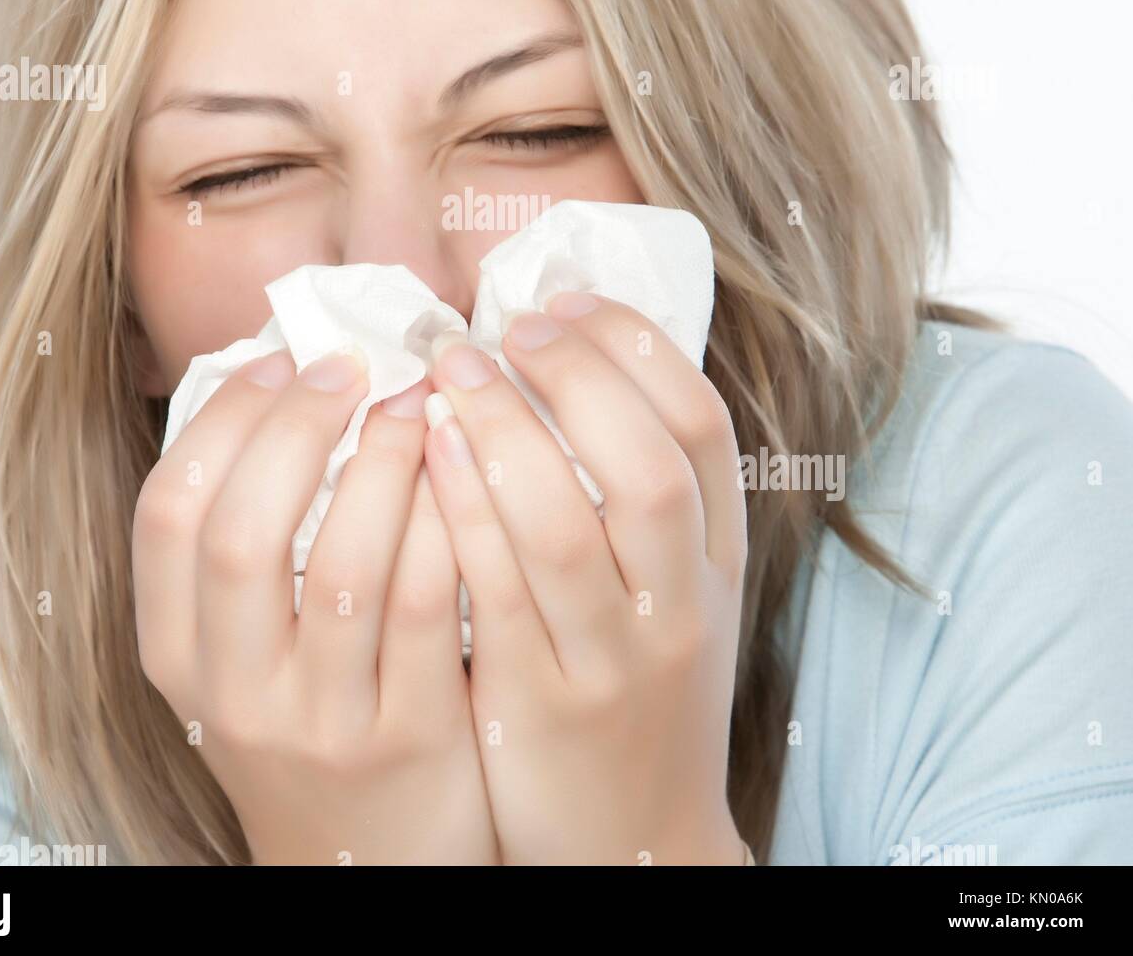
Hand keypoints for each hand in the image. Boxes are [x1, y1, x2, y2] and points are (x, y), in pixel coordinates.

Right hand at [133, 347, 498, 865]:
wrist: (367, 866)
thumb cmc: (312, 724)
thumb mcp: (247, 657)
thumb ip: (251, 553)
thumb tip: (283, 395)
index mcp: (181, 656)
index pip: (169, 515)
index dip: (225, 422)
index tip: (278, 360)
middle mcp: (236, 692)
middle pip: (244, 533)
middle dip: (300, 429)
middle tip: (352, 367)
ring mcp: (323, 722)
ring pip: (344, 568)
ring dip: (384, 466)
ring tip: (417, 401)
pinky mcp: (410, 739)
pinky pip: (430, 611)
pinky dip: (447, 526)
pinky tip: (466, 472)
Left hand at [422, 294, 747, 865]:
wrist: (639, 843)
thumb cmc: (643, 690)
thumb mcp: (675, 594)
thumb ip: (646, 498)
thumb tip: (576, 365)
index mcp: (718, 564)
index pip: (702, 428)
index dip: (633, 348)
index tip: (565, 302)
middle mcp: (678, 606)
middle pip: (644, 466)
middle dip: (573, 377)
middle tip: (505, 329)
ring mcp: (610, 659)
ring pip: (562, 525)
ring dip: (502, 429)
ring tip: (450, 369)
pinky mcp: (537, 702)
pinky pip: (494, 590)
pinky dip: (461, 509)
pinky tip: (428, 450)